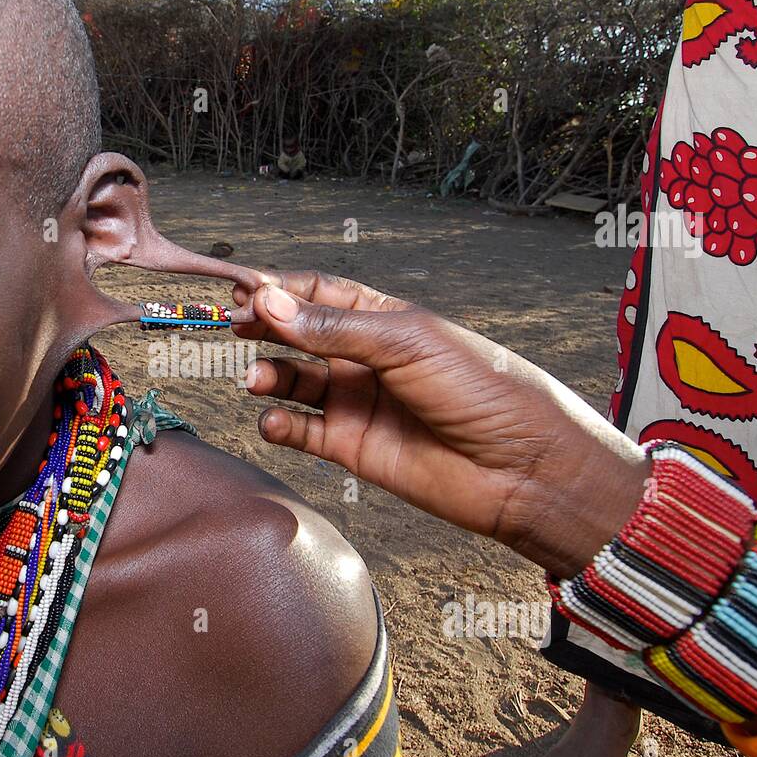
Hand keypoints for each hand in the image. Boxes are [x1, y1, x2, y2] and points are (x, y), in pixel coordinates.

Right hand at [232, 271, 648, 577]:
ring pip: (293, 382)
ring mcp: (356, 402)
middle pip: (297, 334)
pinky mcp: (352, 448)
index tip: (244, 290)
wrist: (520, 467)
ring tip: (256, 379)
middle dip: (265, 327)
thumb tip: (269, 301)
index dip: (280, 289)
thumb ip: (334, 329)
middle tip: (236, 326)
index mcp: (384, 319)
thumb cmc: (480, 389)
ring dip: (268, 376)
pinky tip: (273, 421)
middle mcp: (365, 358)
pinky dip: (280, 425)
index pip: (318, 293)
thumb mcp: (406, 344)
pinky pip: (302, 432)